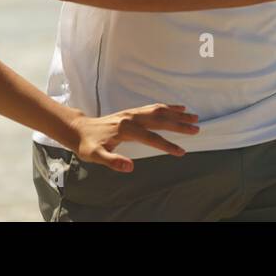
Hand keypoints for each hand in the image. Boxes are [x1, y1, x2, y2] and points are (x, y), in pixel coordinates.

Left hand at [72, 103, 199, 171]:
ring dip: (177, 114)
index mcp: (125, 129)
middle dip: (179, 125)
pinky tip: (177, 109)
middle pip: (160, 120)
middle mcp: (131, 117)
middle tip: (197, 129)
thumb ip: (112, 161)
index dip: (167, 145)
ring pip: (159, 111)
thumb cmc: (87, 145)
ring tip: (193, 117)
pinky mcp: (132, 112)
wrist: (78, 129)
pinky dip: (167, 107)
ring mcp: (132, 113)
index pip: (151, 138)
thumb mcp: (95, 156)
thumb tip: (130, 167)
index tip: (182, 151)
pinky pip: (153, 107)